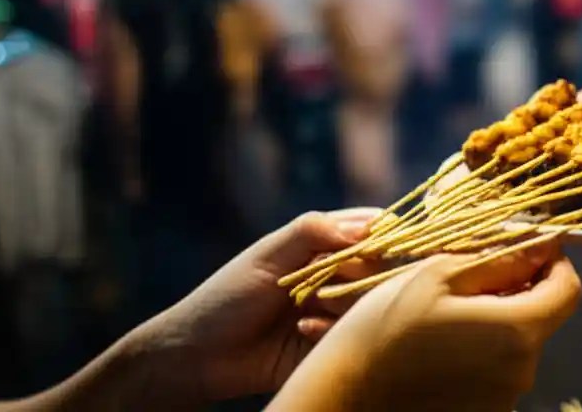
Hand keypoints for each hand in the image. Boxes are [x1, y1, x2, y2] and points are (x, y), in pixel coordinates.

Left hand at [133, 209, 382, 403]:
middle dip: (357, 273)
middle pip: (379, 267)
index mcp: (322, 244)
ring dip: (341, 303)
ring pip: (370, 302)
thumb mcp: (268, 254)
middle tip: (323, 280)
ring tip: (305, 309)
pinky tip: (300, 331)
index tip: (377, 245)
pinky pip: (351, 336)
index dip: (383, 234)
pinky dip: (329, 331)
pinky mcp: (330, 344)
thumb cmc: (228, 295)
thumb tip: (369, 227)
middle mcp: (335, 274)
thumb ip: (315, 230)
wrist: (198, 354)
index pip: (372, 228)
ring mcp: (334, 310)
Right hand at [270, 244, 581, 411]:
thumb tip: (543, 244)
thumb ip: (499, 258)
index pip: (569, 288)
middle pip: (539, 316)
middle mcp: (521, 373)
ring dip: (490, 321)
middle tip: (465, 275)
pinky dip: (474, 352)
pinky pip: (492, 372)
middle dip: (514, 289)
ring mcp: (502, 401)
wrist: (341, 399)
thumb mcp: (438, 276)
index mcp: (518, 331)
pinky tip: (434, 347)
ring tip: (439, 315)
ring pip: (513, 343)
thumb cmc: (383, 330)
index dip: (552, 261)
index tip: (524, 247)